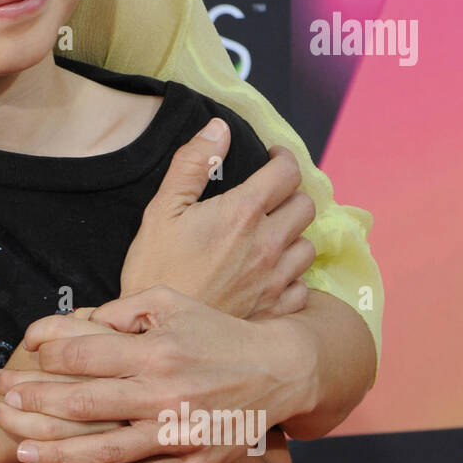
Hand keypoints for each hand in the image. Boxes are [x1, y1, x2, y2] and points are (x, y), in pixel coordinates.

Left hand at [0, 287, 312, 462]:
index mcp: (159, 350)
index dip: (46, 359)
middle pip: (83, 406)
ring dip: (51, 457)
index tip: (18, 360)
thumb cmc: (214, 332)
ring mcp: (179, 436)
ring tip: (16, 459)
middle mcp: (167, 395)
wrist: (278, 373)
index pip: (86, 356)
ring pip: (101, 454)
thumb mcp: (173, 302)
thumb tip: (67, 325)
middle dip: (32, 407)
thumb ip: (121, 310)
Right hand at [119, 120, 315, 318]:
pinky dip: (291, 275)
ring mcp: (276, 279)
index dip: (283, 159)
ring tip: (270, 236)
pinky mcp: (276, 308)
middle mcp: (269, 244)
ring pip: (308, 245)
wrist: (161, 333)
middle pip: (306, 205)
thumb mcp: (162, 210)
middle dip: (290, 195)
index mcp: (242, 213)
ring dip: (293, 235)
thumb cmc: (155, 270)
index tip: (272, 159)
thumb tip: (218, 128)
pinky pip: (302, 285)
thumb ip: (193, 164)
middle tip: (269, 197)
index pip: (287, 172)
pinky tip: (270, 274)